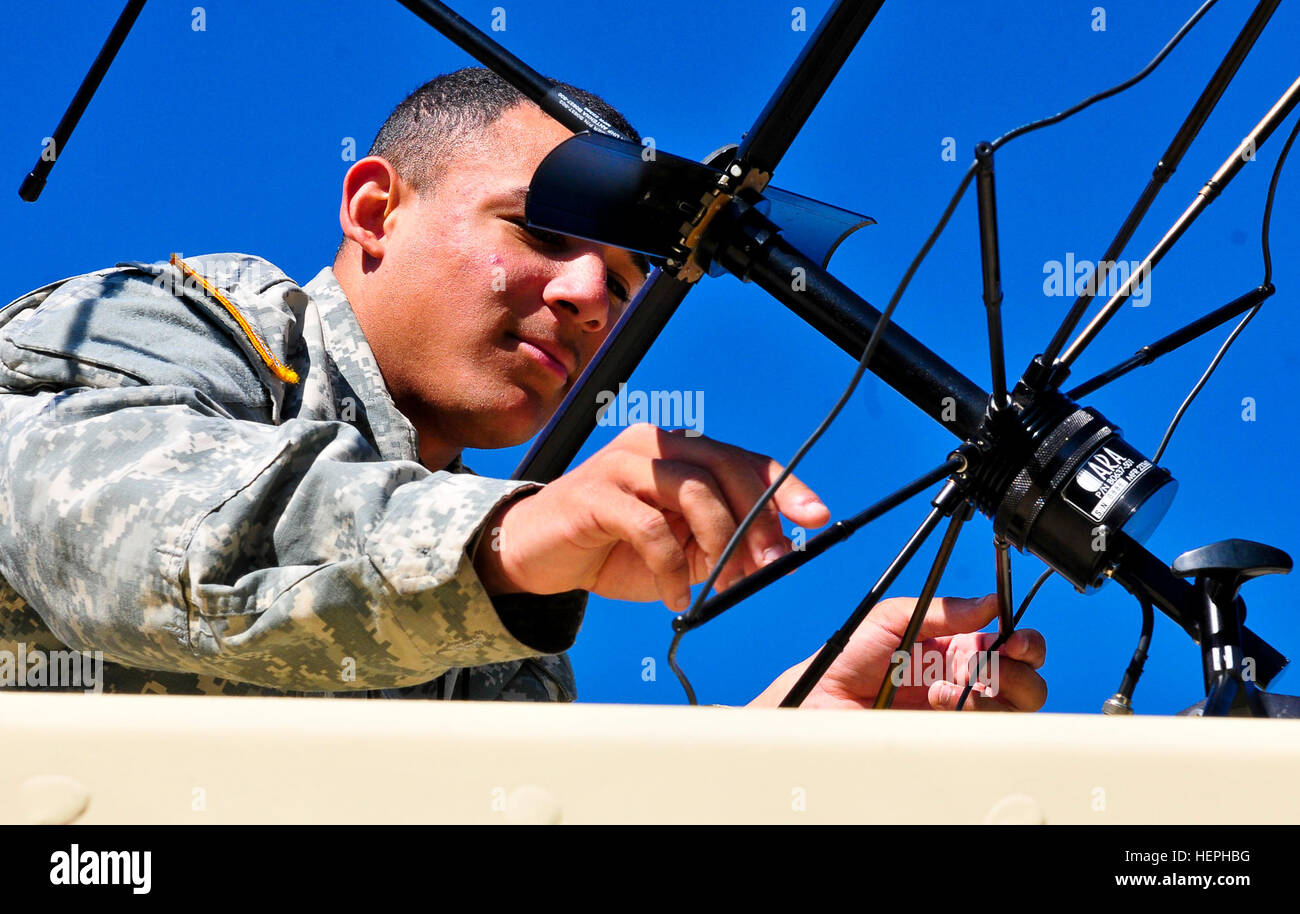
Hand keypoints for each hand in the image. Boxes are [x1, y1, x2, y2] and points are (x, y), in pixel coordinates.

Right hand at [473, 423, 830, 609]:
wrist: (537, 555)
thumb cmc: (611, 548)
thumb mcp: (677, 548)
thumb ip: (718, 544)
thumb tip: (774, 558)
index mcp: (680, 452)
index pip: (745, 459)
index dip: (785, 486)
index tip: (816, 518)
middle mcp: (655, 447)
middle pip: (726, 469)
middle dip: (758, 520)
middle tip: (771, 565)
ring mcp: (624, 465)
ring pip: (694, 490)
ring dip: (720, 543)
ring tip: (722, 586)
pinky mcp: (596, 494)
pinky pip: (650, 528)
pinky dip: (670, 568)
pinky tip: (674, 598)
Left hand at [750, 594, 1046, 710]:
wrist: (825, 697)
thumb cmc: (853, 657)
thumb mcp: (893, 618)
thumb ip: (942, 610)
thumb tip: (989, 603)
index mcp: (959, 646)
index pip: (1013, 645)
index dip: (1024, 642)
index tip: (1014, 639)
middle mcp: (967, 679)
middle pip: (1026, 680)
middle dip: (1016, 670)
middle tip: (986, 663)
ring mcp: (961, 711)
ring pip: (1013, 707)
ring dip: (989, 691)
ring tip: (944, 685)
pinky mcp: (951, 736)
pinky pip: (986, 731)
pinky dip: (969, 711)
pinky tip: (937, 701)